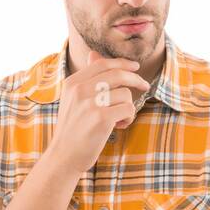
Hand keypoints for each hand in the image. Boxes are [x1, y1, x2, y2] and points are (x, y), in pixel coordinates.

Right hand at [47, 49, 149, 174]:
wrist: (64, 155)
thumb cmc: (73, 128)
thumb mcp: (73, 98)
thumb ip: (87, 77)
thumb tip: (94, 53)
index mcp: (73, 82)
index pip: (102, 63)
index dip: (122, 63)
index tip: (135, 67)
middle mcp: (80, 90)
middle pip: (117, 74)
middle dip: (136, 79)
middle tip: (145, 85)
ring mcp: (90, 103)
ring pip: (125, 94)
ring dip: (128, 107)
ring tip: (118, 119)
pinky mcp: (101, 118)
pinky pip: (129, 109)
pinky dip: (129, 118)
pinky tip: (119, 126)